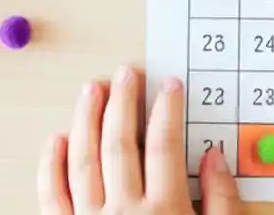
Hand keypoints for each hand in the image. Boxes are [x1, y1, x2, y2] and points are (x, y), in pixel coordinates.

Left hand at [38, 67, 241, 214]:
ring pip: (83, 160)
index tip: (169, 85)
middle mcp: (124, 214)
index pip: (164, 146)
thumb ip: (222, 201)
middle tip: (127, 72)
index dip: (167, 110)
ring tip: (92, 90)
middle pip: (120, 144)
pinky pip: (51, 197)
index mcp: (165, 212)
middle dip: (124, 103)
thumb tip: (216, 157)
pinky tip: (57, 140)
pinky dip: (51, 166)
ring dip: (87, 120)